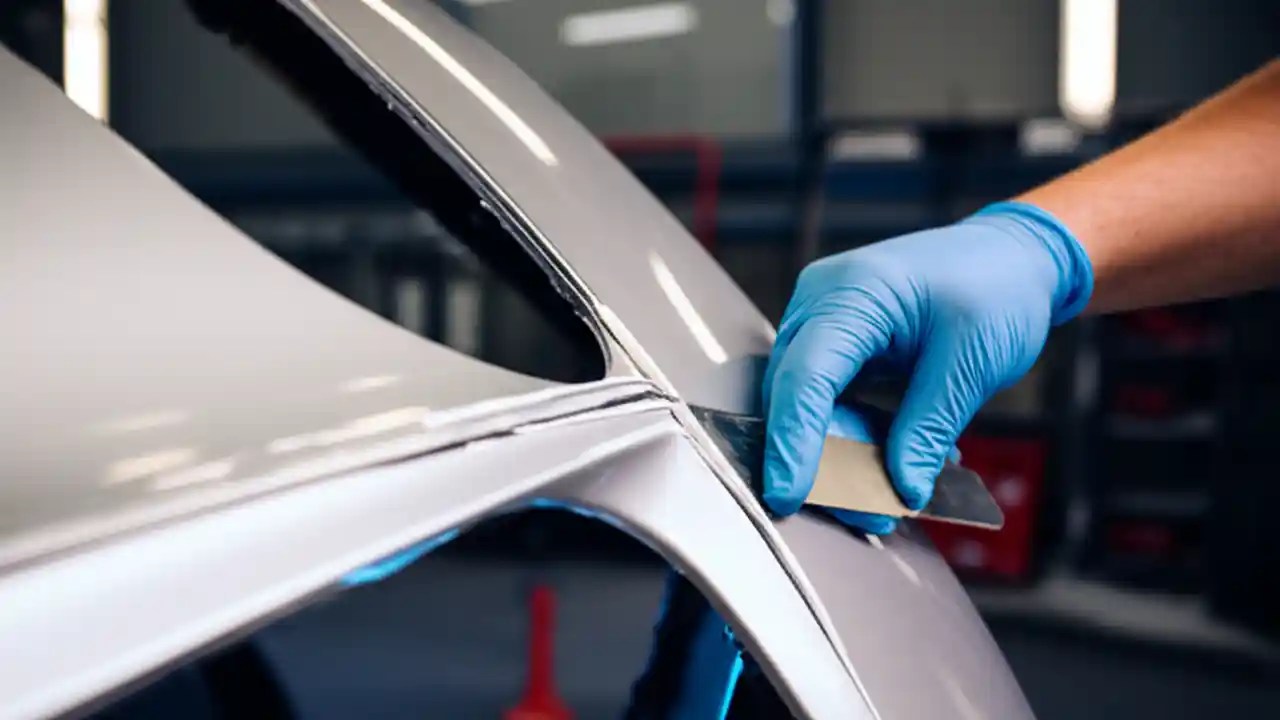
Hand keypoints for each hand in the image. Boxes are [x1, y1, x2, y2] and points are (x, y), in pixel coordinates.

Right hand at [761, 202, 1092, 531]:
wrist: (1015, 253)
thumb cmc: (998, 286)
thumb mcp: (971, 361)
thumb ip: (927, 428)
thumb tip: (901, 489)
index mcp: (852, 293)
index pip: (804, 377)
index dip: (792, 441)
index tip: (788, 495)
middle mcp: (822, 304)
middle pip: (796, 396)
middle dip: (824, 462)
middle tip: (871, 513)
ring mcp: (825, 322)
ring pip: (809, 405)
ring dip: (843, 455)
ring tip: (892, 496)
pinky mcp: (839, 344)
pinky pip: (830, 400)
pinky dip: (857, 435)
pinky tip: (897, 459)